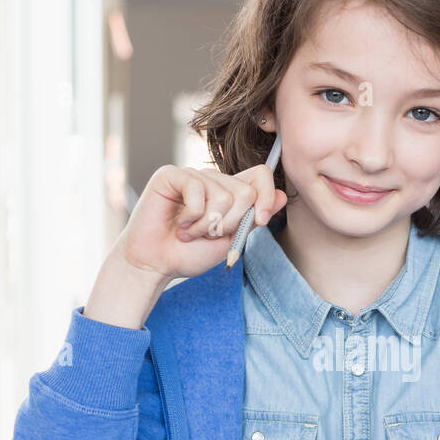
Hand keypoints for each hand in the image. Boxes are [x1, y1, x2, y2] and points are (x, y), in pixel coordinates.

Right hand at [114, 160, 286, 282]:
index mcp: (229, 192)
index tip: (259, 220)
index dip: (267, 196)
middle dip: (231, 223)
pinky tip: (179, 224)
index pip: (261, 175)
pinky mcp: (171, 175)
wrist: (156, 264)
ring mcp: (192, 175)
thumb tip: (283, 196)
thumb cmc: (189, 254)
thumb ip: (253, 218)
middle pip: (246, 191)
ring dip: (207, 225)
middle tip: (209, 235)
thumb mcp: (231, 239)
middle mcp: (213, 180)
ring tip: (189, 233)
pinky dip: (191, 217)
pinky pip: (196, 189)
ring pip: (223, 195)